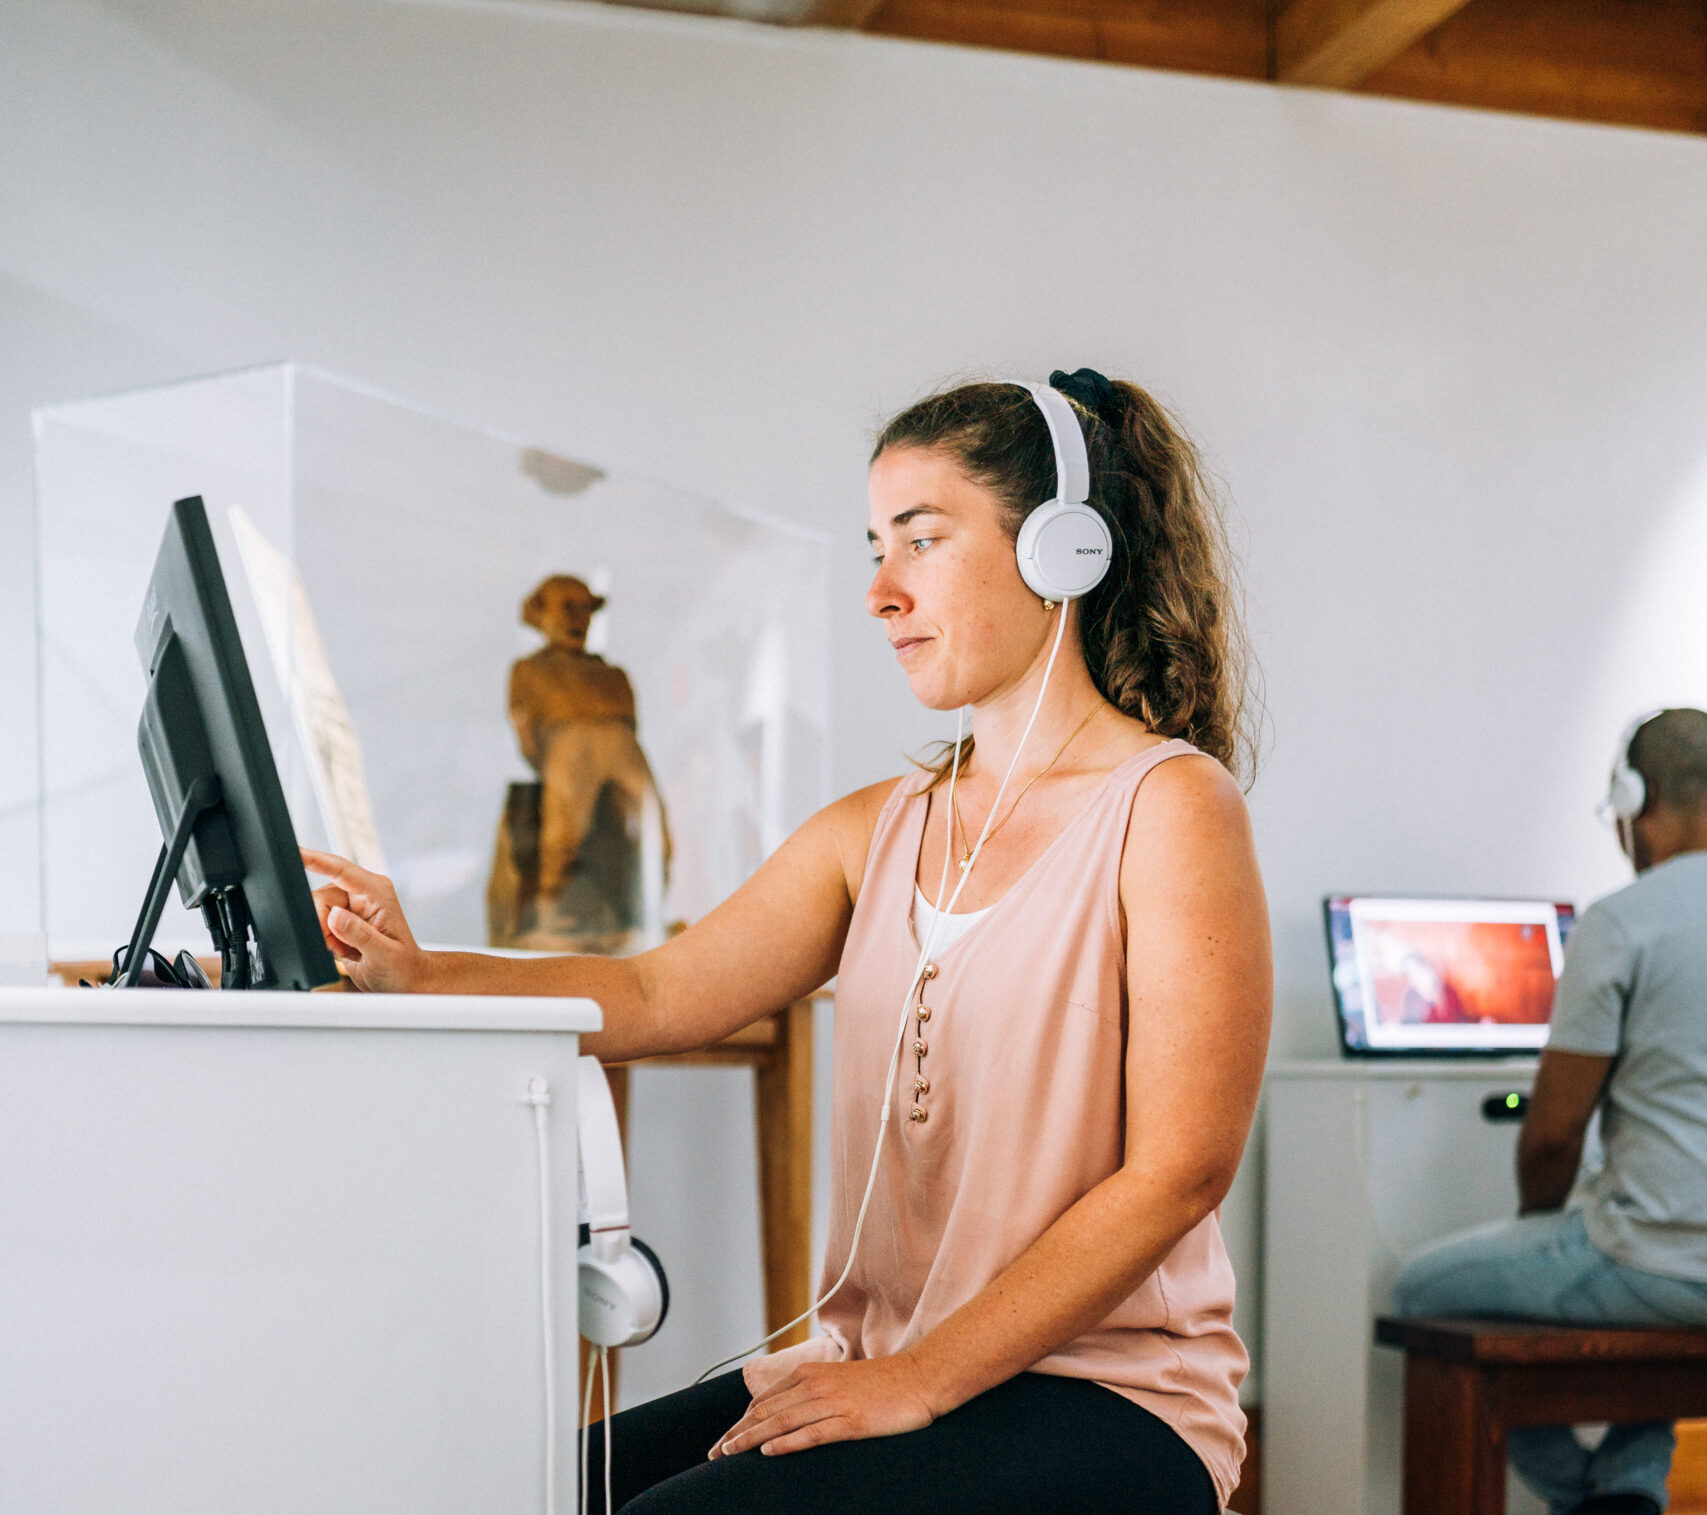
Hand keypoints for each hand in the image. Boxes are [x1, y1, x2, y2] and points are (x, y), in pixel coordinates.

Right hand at [300, 848, 428, 992]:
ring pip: (316, 911)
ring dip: (324, 935)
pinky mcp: (342, 918)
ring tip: (346, 949)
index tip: (296, 853)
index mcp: (377, 892)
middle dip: (323, 924)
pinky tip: (342, 949)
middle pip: (321, 896)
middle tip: (339, 945)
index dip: (316, 860)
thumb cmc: (402, 966)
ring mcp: (351, 905)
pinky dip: (324, 940)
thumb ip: (360, 935)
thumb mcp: (384, 954)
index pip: (341, 870)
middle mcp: (362, 894)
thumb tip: (335, 916)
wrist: (402, 979)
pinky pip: (317, 924)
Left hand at [709, 1353, 936, 1459]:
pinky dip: (787, 1443)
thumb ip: (811, 1391)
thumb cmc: (881, 1383)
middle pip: (766, 1411)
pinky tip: (769, 1452)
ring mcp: (833, 1402)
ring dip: (751, 1439)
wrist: (920, 1377)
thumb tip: (785, 1413)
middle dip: (736, 1434)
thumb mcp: (838, 1380)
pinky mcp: (851, 1421)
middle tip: (714, 1454)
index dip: (740, 1422)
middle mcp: (816, 1384)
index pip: (764, 1400)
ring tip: (729, 1454)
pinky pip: (812, 1433)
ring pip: (782, 1422)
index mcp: (811, 1373)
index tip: (723, 1441)